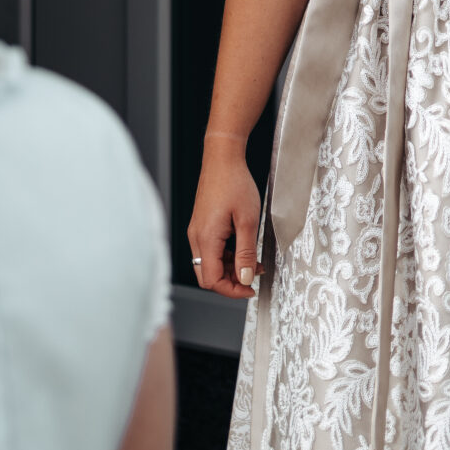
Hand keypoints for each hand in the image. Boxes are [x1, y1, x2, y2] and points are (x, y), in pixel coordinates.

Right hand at [187, 138, 261, 298]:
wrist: (222, 159)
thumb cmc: (235, 183)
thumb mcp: (248, 220)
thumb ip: (246, 252)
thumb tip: (245, 278)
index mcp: (206, 239)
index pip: (212, 280)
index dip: (232, 290)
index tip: (250, 287)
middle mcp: (196, 238)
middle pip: (207, 276)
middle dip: (230, 281)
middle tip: (252, 275)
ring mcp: (196, 231)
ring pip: (209, 264)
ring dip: (230, 268)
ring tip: (253, 261)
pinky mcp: (200, 226)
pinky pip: (209, 251)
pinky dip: (225, 256)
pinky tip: (242, 249)